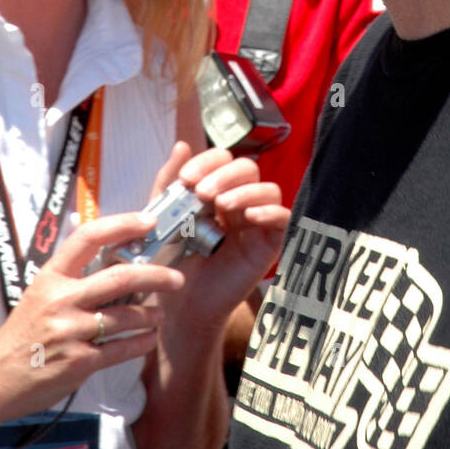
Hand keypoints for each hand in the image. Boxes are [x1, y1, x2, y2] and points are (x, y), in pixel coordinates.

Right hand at [0, 211, 187, 429]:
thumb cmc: (23, 333)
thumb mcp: (41, 293)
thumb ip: (73, 276)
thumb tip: (117, 258)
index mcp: (51, 276)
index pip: (88, 237)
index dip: (122, 224)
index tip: (148, 221)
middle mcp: (60, 299)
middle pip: (119, 277)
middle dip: (155, 276)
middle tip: (176, 278)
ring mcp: (69, 331)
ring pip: (126, 316)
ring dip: (150, 315)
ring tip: (159, 314)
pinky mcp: (78, 362)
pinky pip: (121, 348)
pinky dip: (141, 342)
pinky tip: (149, 339)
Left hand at [144, 143, 289, 337]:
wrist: (182, 305)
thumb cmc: (174, 263)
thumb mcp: (165, 216)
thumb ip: (169, 182)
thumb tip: (182, 144)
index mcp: (216, 192)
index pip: (223, 160)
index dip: (207, 162)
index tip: (186, 179)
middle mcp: (240, 202)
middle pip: (248, 168)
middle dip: (224, 174)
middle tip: (202, 193)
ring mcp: (257, 222)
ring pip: (268, 189)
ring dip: (245, 191)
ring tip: (222, 206)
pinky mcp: (270, 244)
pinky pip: (284, 218)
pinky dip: (270, 212)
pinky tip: (248, 217)